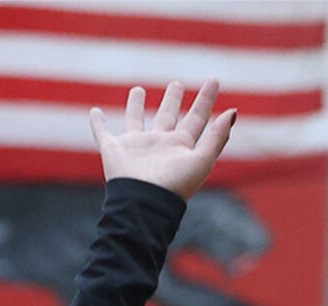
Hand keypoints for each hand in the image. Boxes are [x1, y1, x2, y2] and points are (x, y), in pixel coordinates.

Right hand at [88, 81, 234, 200]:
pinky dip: (97, 123)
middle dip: (172, 100)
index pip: (197, 118)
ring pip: (136, 120)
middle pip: (168, 116)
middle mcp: (160, 144)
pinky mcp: (113, 149)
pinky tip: (94, 111)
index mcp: (182, 146)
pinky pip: (102, 132)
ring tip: (138, 89)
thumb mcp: (202, 159)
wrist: (145, 202)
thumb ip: (217, 136)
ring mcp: (136, 146)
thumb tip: (232, 111)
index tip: (214, 80)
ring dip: (136, 105)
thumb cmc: (176, 184)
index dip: (206, 99)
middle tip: (177, 84)